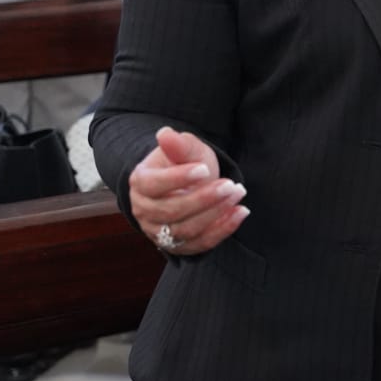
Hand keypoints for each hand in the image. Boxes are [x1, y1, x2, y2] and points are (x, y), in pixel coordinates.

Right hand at [128, 127, 248, 255]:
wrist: (189, 183)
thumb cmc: (185, 163)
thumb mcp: (186, 149)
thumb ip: (178, 145)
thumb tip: (165, 134)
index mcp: (141, 182)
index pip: (154, 184)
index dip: (178, 178)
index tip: (204, 169)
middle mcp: (144, 210)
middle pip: (171, 211)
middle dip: (204, 199)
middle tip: (230, 184)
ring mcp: (159, 231)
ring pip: (185, 230)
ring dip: (215, 214)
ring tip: (237, 194)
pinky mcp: (178, 245)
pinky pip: (200, 243)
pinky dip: (222, 230)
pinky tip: (240, 212)